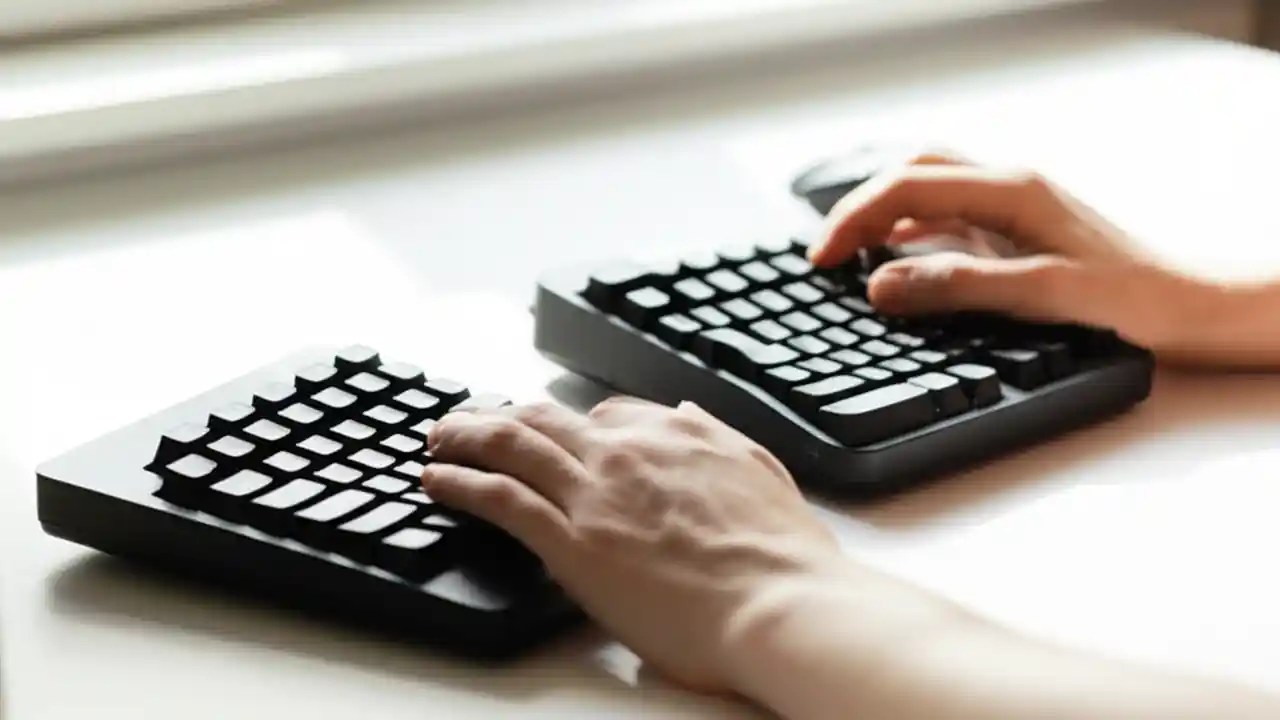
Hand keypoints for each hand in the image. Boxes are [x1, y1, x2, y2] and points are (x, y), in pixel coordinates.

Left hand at [423, 398, 840, 691]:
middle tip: (471, 422)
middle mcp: (627, 453)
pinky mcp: (569, 541)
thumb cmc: (780, 556)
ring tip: (439, 438)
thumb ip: (716, 439)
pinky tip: (437, 480)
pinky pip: (498, 497)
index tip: (547, 431)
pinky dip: (460, 481)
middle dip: (500, 416)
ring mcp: (594, 493)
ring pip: (511, 444)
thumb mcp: (760, 471)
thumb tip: (684, 413)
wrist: (779, 604)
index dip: (566, 423)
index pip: (602, 414)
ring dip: (465, 435)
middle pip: (544, 418)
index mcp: (674, 436)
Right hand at [807, 153, 1234, 362]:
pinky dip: (911, 232)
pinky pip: (949, 217)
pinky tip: (898, 258)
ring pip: (928, 189)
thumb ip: (958, 285)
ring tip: (849, 252)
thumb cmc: (1134, 301)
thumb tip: (880, 283)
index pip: (908, 186)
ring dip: (883, 214)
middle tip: (826, 253)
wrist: (1193, 310)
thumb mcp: (1041, 295)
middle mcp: (1010, 187)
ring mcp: (1014, 208)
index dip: (853, 219)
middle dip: (859, 205)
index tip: (821, 260)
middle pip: (912, 172)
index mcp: (1012, 190)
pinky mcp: (1019, 232)